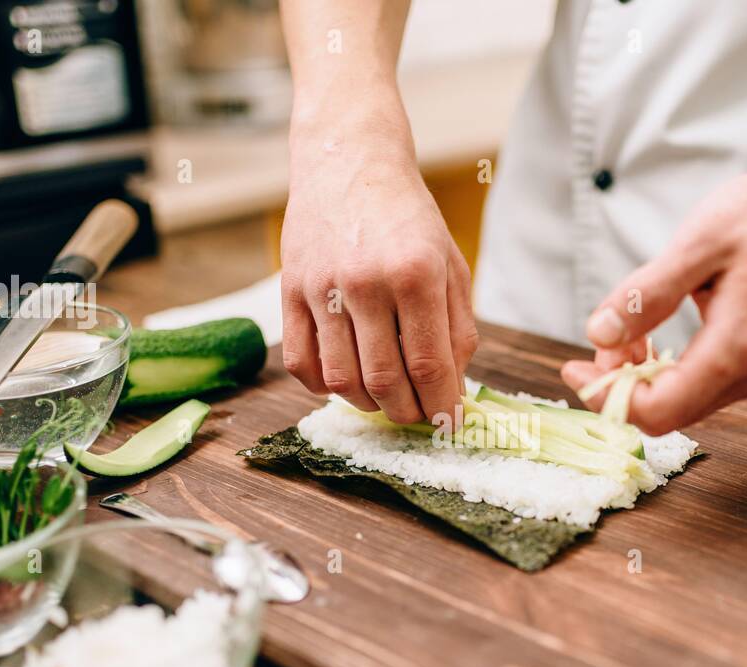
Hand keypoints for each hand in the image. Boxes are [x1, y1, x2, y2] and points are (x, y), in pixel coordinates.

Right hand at [280, 121, 476, 423]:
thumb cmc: (407, 217)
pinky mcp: (289, 290)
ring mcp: (321, 288)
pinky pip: (301, 363)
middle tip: (419, 416)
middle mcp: (366, 282)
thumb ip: (457, 329)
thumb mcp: (450, 264)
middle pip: (385, 382)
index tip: (449, 426)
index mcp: (415, 274)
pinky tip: (346, 379)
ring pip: (341, 381)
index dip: (441, 407)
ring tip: (385, 398)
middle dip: (408, 413)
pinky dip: (323, 386)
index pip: (429, 366)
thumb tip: (454, 389)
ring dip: (368, 404)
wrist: (348, 161)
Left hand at [560, 151, 746, 434]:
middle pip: (667, 413)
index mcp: (736, 349)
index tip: (574, 367)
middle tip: (601, 340)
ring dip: (642, 376)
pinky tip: (651, 334)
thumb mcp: (697, 245)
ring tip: (624, 330)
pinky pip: (700, 384)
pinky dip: (666, 368)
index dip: (607, 397)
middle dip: (621, 386)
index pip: (658, 410)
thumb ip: (645, 295)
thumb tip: (597, 336)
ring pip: (682, 401)